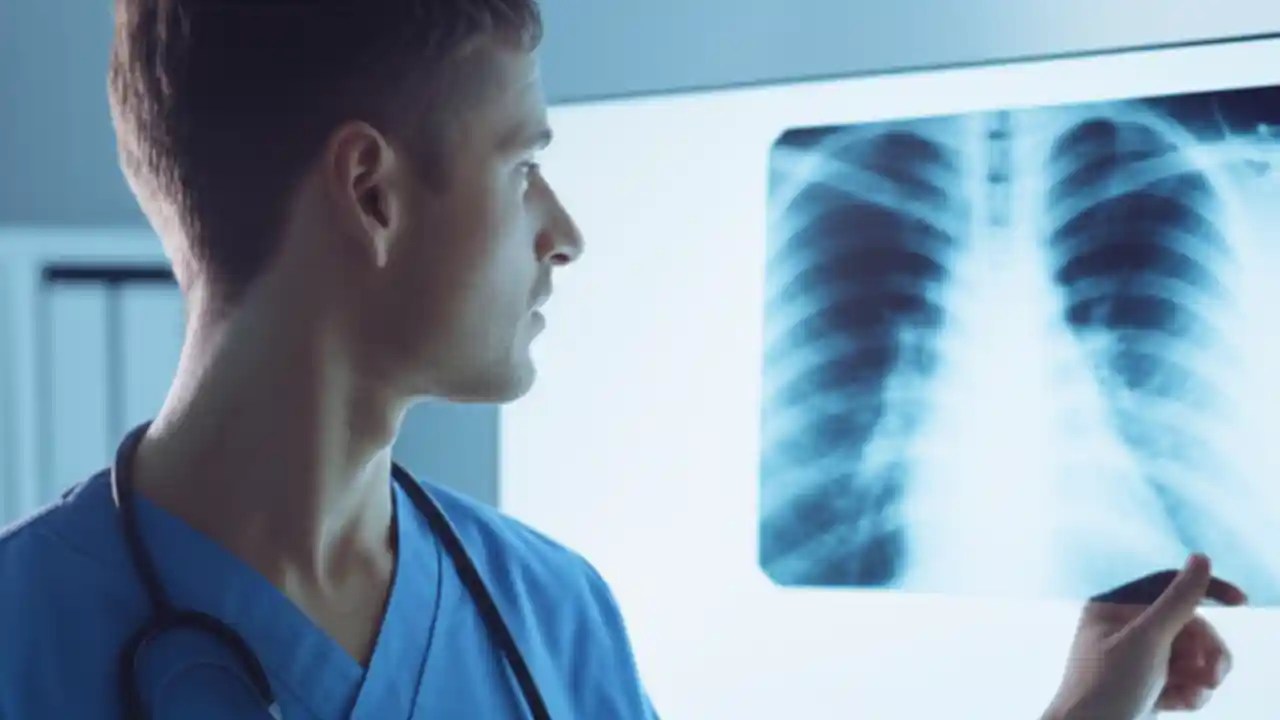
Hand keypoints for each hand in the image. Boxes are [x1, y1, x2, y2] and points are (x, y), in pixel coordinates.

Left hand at [1044, 554, 1245, 719]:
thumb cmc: (1108, 685)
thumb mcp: (1147, 639)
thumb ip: (1178, 600)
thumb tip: (1201, 558)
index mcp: (1112, 608)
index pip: (1166, 584)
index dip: (1205, 588)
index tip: (1241, 602)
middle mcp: (1122, 629)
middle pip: (1186, 624)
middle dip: (1205, 648)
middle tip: (1214, 674)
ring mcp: (1136, 659)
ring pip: (1189, 654)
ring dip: (1201, 673)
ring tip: (1199, 691)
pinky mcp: (1146, 687)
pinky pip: (1182, 680)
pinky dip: (1189, 691)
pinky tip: (1182, 704)